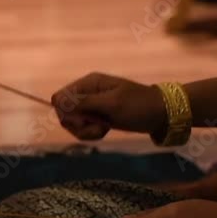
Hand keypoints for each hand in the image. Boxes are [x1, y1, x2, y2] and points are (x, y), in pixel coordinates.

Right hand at [51, 72, 165, 140]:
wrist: (161, 114)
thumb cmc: (139, 106)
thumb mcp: (112, 104)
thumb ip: (84, 103)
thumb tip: (55, 100)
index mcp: (89, 83)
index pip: (60, 98)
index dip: (66, 113)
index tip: (82, 120)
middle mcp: (87, 93)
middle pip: (64, 113)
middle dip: (78, 125)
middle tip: (97, 126)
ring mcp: (91, 106)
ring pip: (73, 124)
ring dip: (86, 132)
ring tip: (103, 130)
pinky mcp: (97, 117)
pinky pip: (83, 129)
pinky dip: (91, 134)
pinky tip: (104, 132)